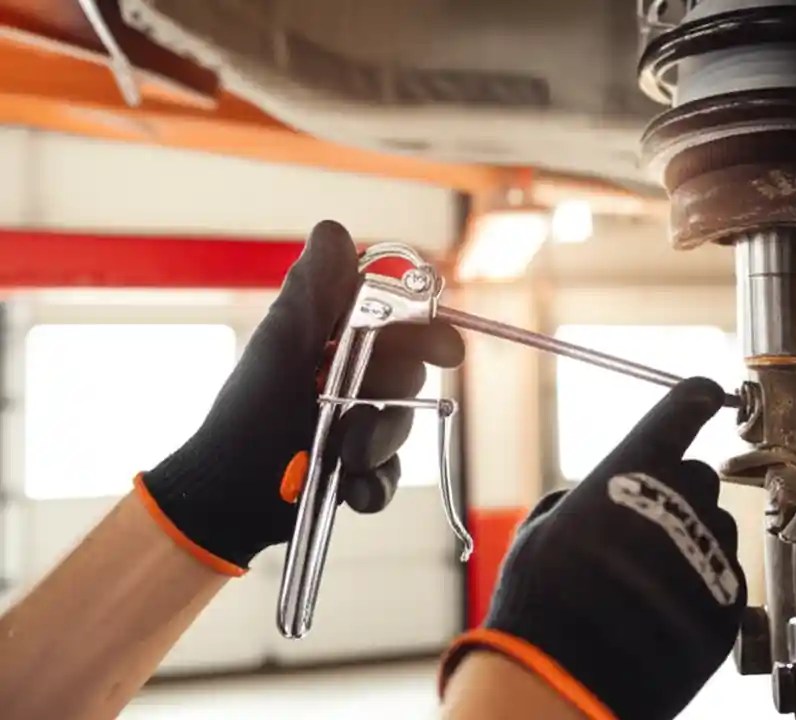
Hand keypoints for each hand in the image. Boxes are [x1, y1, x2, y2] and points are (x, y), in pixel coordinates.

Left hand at [137, 221, 463, 573]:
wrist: (222, 498)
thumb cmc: (244, 418)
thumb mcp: (279, 349)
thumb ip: (312, 293)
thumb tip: (334, 229)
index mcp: (331, 343)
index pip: (397, 325)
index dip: (428, 334)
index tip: (447, 352)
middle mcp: (348, 380)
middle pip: (408, 378)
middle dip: (387, 401)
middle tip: (354, 416)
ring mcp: (355, 428)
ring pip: (402, 428)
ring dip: (377, 446)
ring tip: (343, 459)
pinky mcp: (356, 474)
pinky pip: (389, 477)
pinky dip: (374, 486)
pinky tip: (352, 492)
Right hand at [440, 378, 745, 719]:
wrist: (565, 682)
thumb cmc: (541, 605)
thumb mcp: (541, 531)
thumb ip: (584, 498)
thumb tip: (596, 497)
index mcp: (635, 469)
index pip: (684, 408)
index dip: (696, 398)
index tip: (705, 394)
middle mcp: (683, 500)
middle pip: (697, 477)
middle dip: (676, 493)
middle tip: (640, 531)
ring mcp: (712, 552)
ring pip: (715, 527)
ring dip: (692, 541)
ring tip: (647, 582)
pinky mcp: (730, 600)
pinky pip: (724, 575)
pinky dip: (701, 585)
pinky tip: (663, 611)